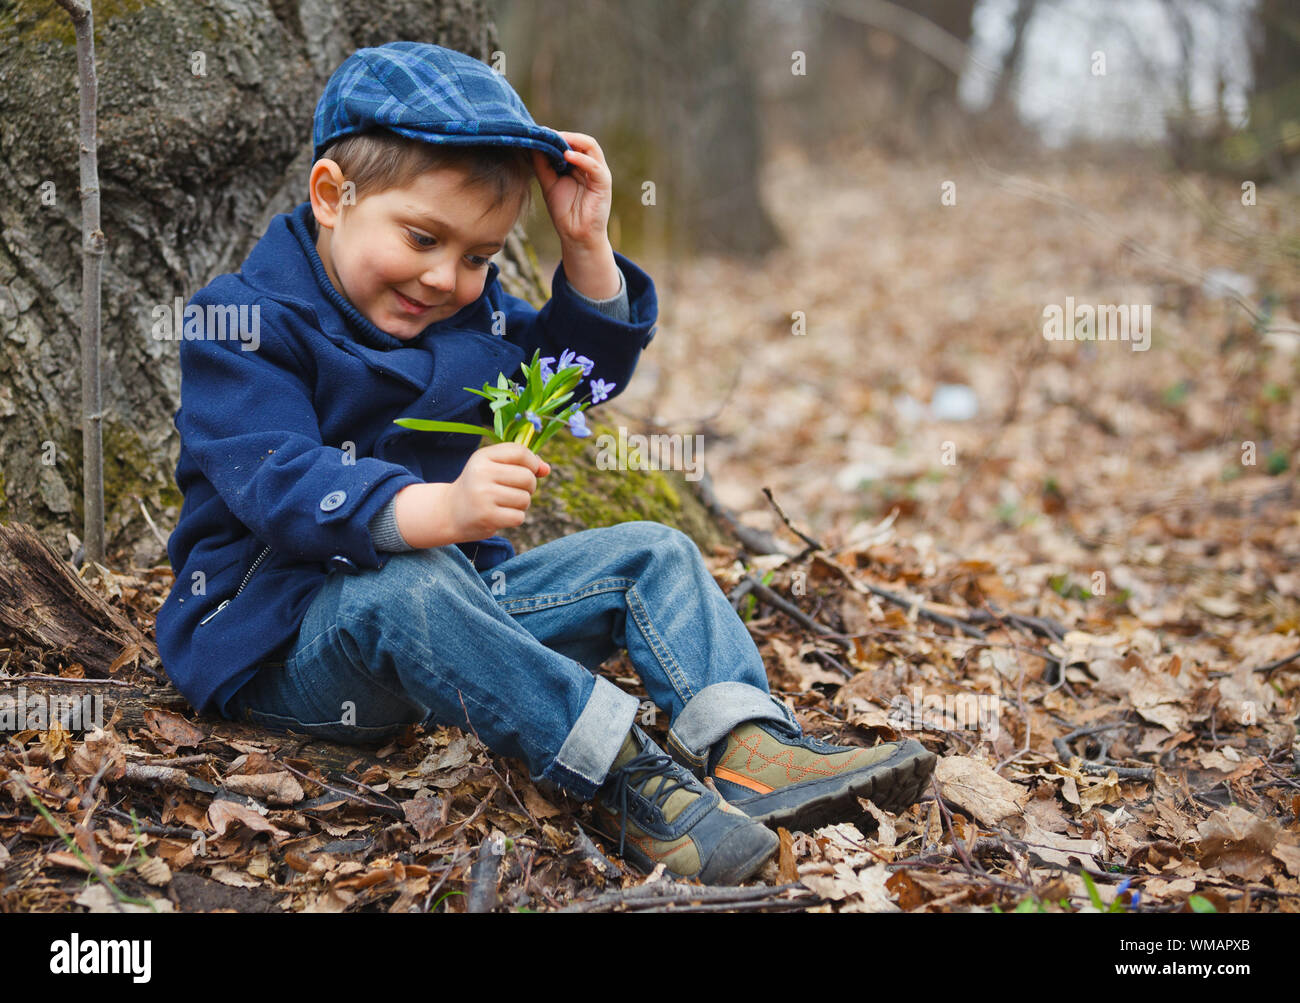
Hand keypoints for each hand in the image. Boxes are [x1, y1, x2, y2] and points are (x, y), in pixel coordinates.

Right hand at [446, 442, 550, 540]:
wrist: (449, 512)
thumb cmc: (479, 487)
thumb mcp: (494, 468)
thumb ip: (523, 463)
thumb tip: (547, 469)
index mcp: (483, 456)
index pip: (520, 452)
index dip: (533, 463)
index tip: (530, 471)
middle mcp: (481, 473)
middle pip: (527, 477)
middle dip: (529, 487)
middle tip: (515, 491)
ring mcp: (483, 495)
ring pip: (525, 499)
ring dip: (521, 504)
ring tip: (505, 504)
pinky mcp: (486, 516)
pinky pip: (518, 517)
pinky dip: (515, 518)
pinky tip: (500, 516)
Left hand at [531, 131, 612, 251]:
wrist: (575, 235)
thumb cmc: (564, 211)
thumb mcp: (548, 183)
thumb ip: (542, 164)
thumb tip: (533, 143)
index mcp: (579, 165)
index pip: (571, 142)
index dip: (556, 136)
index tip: (540, 133)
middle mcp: (590, 166)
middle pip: (581, 141)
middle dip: (564, 135)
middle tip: (547, 133)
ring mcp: (598, 173)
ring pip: (591, 146)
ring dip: (574, 140)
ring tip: (557, 140)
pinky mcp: (604, 183)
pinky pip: (594, 166)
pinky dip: (581, 158)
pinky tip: (566, 155)